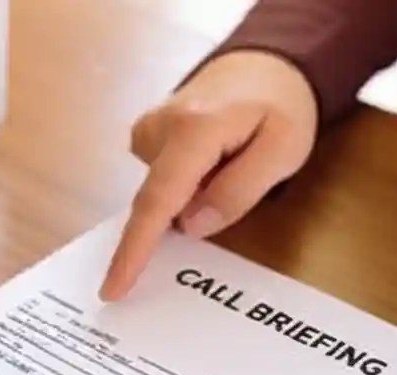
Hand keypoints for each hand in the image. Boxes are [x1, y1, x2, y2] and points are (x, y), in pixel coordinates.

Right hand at [100, 50, 318, 300]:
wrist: (266, 64)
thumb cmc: (281, 106)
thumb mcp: (283, 150)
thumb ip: (239, 190)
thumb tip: (191, 225)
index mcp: (192, 131)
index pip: (157, 202)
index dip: (134, 250)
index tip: (113, 288)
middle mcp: (158, 129)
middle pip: (158, 201)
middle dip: (180, 224)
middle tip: (224, 198)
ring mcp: (148, 132)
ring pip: (162, 194)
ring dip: (193, 199)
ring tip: (236, 163)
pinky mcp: (147, 138)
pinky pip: (161, 182)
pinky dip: (185, 189)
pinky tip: (216, 166)